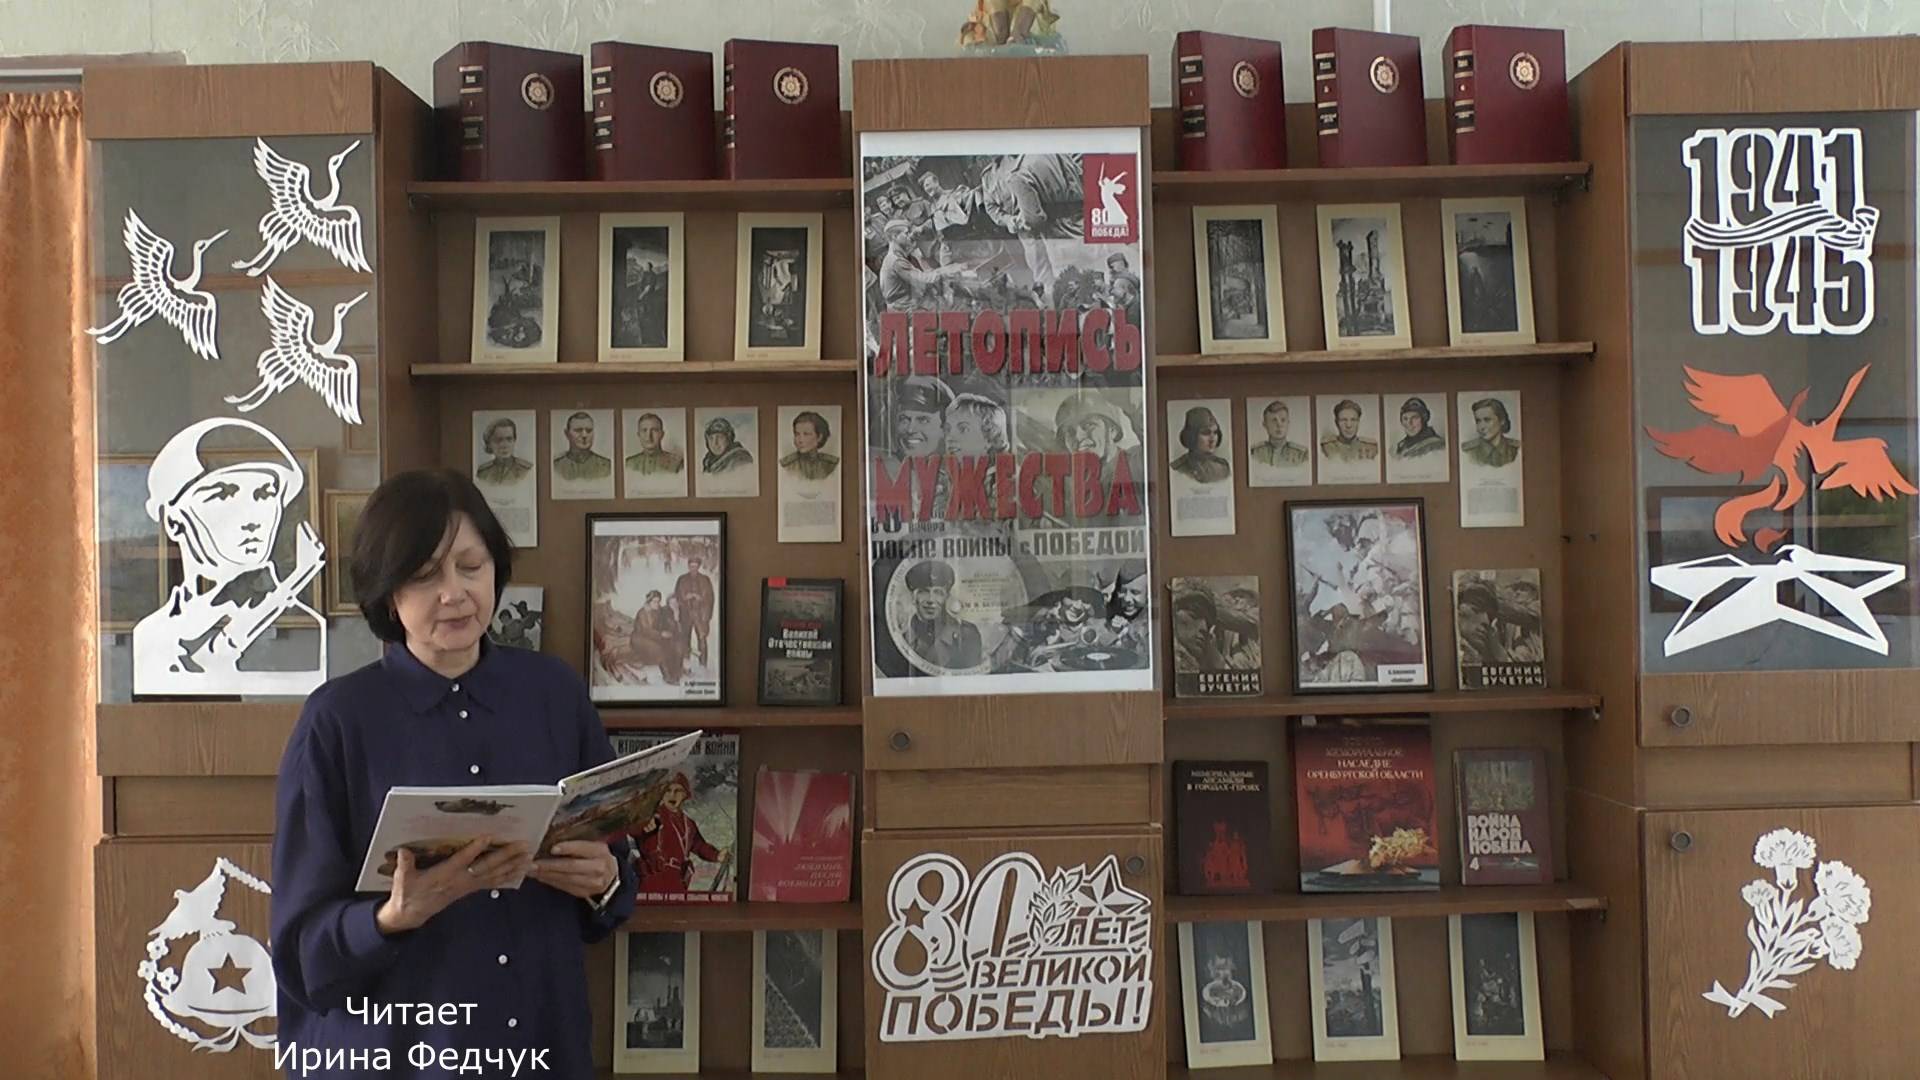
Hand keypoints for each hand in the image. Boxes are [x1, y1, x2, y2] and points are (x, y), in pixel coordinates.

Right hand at [376, 836, 531, 933]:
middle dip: (506, 856)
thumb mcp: (402, 879)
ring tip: (529, 857)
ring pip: (494, 875)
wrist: (411, 914)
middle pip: (486, 867)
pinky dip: (507, 876)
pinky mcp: (469, 890)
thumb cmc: (407, 893)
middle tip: (523, 846)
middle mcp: (460, 881)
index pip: (462, 860)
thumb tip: (403, 850)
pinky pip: (492, 882)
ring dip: (512, 865)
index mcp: (444, 875)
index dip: (475, 849)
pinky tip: (520, 871)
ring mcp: (467, 886)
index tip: (488, 837)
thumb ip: (405, 865)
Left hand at [528, 841, 618, 900]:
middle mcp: (598, 867)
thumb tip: (551, 837)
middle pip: (571, 866)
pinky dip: (550, 881)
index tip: (552, 848)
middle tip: (533, 862)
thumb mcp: (593, 845)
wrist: (611, 876)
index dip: (567, 848)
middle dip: (550, 864)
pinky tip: (540, 876)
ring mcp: (592, 882)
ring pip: (566, 878)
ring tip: (532, 869)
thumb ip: (577, 842)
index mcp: (600, 851)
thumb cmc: (596, 856)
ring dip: (546, 874)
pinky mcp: (584, 892)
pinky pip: (564, 887)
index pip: (583, 848)